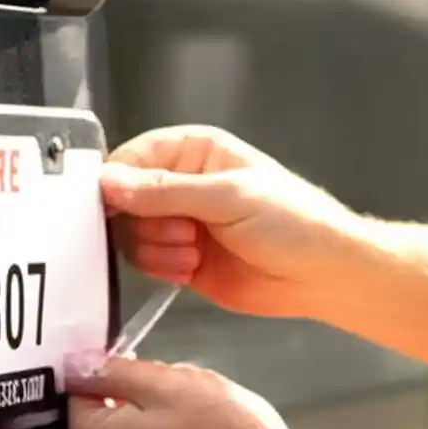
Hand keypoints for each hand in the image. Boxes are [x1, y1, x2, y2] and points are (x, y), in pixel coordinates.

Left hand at [65, 354, 352, 428]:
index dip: (112, 368)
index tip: (146, 364)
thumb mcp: (168, 384)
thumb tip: (74, 364)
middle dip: (137, 391)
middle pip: (101, 409)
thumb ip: (112, 370)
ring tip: (196, 412)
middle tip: (181, 389)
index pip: (77, 388)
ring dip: (155, 411)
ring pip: (127, 427)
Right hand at [103, 125, 364, 317]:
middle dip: (146, 222)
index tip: (114, 207)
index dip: (117, 183)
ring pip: (132, 235)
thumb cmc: (288, 221)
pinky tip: (192, 270)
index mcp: (193, 152)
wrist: (320, 275)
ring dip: (157, 249)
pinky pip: (146, 262)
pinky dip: (163, 268)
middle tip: (181, 232)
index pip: (132, 159)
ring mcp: (178, 224)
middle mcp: (180, 184)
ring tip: (194, 253)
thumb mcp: (226, 197)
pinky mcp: (179, 259)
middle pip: (124, 201)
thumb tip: (107, 182)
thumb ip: (164, 191)